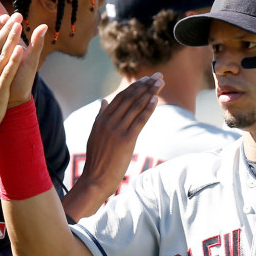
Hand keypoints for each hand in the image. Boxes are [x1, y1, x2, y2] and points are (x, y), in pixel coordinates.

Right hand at [64, 74, 162, 218]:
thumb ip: (100, 116)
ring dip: (150, 93)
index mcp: (101, 119)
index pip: (121, 97)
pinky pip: (139, 120)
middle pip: (130, 98)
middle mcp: (108, 121)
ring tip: (160, 83)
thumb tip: (103, 100)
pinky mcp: (126, 140)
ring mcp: (117, 130)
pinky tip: (156, 99)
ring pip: (136, 106)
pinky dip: (148, 109)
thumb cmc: (98, 160)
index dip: (135, 86)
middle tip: (158, 76)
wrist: (95, 179)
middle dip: (145, 85)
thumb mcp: (95, 134)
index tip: (146, 79)